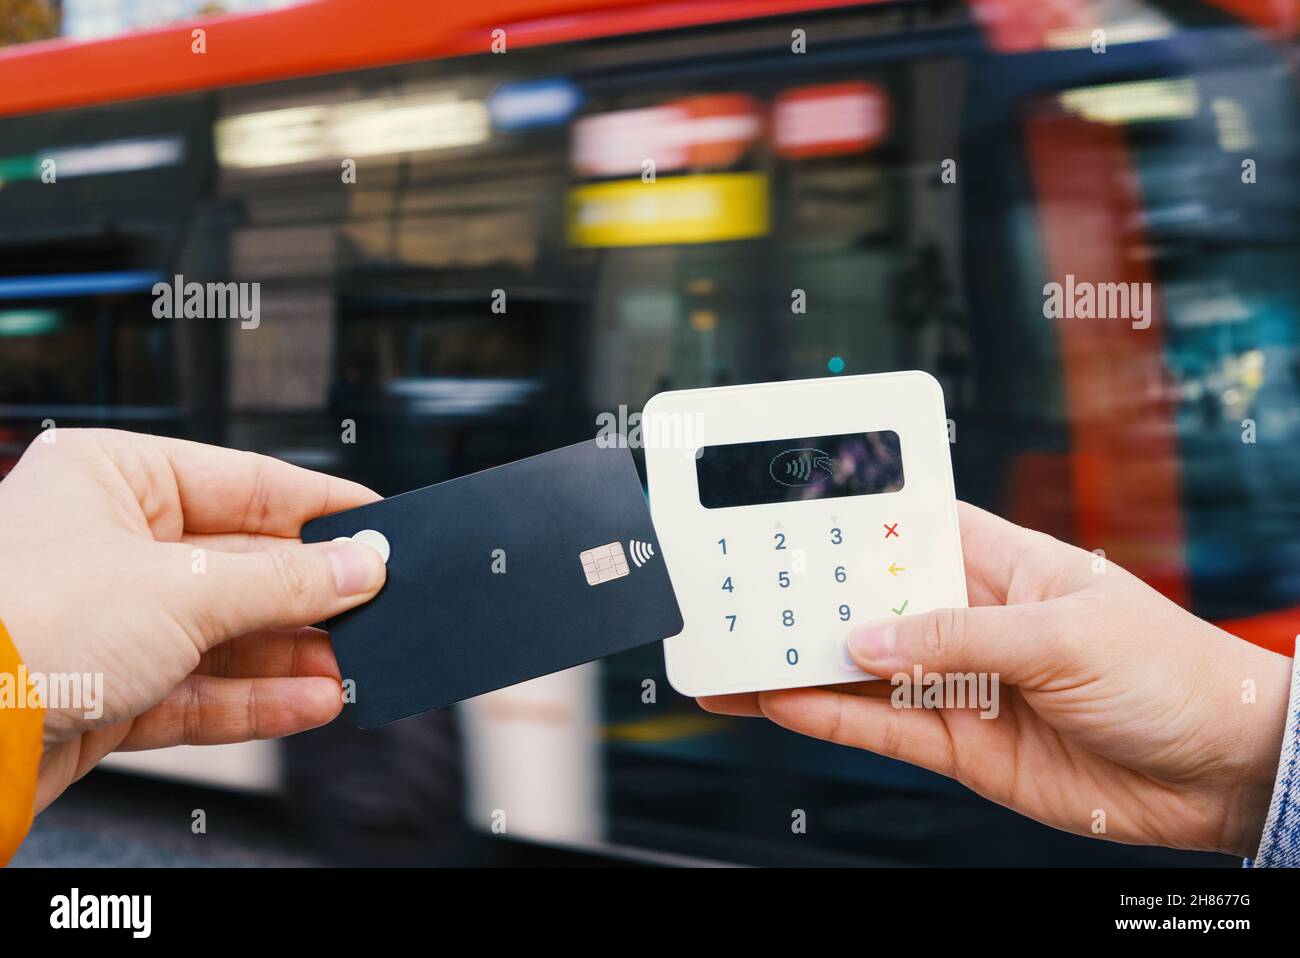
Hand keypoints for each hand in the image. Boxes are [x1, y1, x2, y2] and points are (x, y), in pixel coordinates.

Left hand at [0, 429, 386, 810]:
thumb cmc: (21, 626)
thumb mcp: (182, 590)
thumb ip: (286, 581)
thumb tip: (361, 566)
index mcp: (111, 478)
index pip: (245, 483)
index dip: (319, 508)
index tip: (377, 526)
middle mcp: (108, 541)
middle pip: (240, 563)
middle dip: (310, 594)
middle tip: (375, 604)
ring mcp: (108, 618)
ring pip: (226, 631)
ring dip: (292, 653)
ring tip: (354, 664)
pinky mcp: (109, 687)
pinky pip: (200, 686)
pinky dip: (257, 696)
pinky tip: (311, 701)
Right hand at [699, 502, 1293, 857]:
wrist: (1222, 773)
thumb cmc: (1175, 674)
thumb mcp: (1066, 635)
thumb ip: (958, 637)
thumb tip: (869, 639)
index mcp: (1005, 565)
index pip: (913, 527)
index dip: (854, 516)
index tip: (789, 506)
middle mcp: (973, 621)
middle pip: (871, 602)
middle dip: (809, 597)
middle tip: (739, 590)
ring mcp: (962, 683)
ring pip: (863, 669)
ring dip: (799, 663)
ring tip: (735, 655)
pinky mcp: (960, 744)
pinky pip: (882, 727)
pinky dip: (830, 718)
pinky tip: (780, 702)